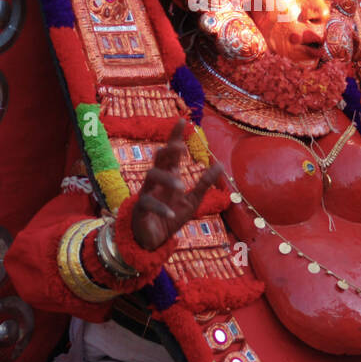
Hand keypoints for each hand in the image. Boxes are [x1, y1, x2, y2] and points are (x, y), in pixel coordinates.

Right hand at [130, 119, 222, 250]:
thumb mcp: (192, 200)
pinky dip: (161, 208)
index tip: (182, 120)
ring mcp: (146, 193)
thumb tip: (220, 165)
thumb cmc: (171, 216)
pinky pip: (147, 202)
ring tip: (181, 185)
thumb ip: (204, 183)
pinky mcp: (140, 209)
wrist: (153, 241)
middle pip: (158, 159)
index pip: (171, 152)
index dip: (175, 136)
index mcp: (169, 176)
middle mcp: (156, 181)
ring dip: (167, 179)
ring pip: (151, 176)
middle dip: (168, 151)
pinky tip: (172, 213)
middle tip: (180, 148)